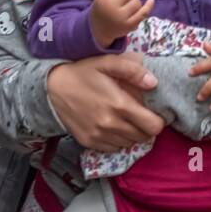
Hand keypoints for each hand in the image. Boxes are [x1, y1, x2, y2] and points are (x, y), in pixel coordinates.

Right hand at [46, 52, 163, 151]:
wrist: (52, 88)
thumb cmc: (82, 73)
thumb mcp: (107, 63)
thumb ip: (133, 70)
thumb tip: (153, 83)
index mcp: (120, 105)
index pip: (153, 127)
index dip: (158, 121)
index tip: (153, 114)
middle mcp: (110, 125)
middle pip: (143, 137)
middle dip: (145, 127)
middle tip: (139, 115)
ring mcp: (98, 136)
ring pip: (128, 144)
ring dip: (131, 134)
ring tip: (125, 120)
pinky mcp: (88, 142)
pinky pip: (112, 148)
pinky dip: (117, 140)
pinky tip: (112, 126)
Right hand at [90, 0, 155, 48]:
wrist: (99, 30)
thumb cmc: (104, 9)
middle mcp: (111, 7)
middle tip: (122, 1)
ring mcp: (120, 17)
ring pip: (137, 2)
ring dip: (134, 2)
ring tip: (126, 8)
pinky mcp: (129, 25)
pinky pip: (143, 13)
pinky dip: (149, 6)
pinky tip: (151, 0)